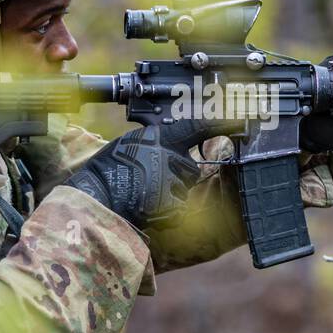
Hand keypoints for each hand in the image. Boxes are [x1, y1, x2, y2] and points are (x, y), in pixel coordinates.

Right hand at [64, 119, 228, 228]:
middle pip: (190, 169)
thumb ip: (155, 145)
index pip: (194, 127)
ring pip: (184, 189)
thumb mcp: (132, 145)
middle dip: (178, 177)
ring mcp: (169, 178)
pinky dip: (166, 211)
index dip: (217, 124)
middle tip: (152, 181)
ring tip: (145, 194)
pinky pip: (178, 207)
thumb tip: (171, 148)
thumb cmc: (108, 171)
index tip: (237, 121)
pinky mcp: (169, 201)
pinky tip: (147, 207)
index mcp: (157, 137)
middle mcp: (167, 155)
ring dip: (172, 194)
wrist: (95, 196)